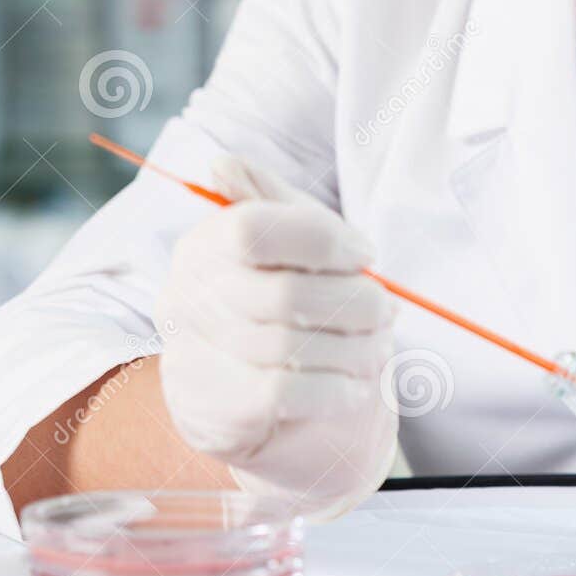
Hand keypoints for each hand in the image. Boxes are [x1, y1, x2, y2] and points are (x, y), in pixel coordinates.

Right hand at [154, 154, 397, 514]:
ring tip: (380, 346)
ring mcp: (194, 356)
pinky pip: (286, 394)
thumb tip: (222, 165)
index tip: (366, 255)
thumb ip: (275, 207)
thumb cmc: (285, 307)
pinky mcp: (215, 410)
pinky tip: (356, 384)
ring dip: (355, 349)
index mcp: (205, 245)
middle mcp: (187, 297)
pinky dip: (335, 389)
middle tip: (389, 310)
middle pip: (285, 294)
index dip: (322, 241)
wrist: (262, 406)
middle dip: (355, 303)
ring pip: (291, 347)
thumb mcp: (289, 249)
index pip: (254, 228)